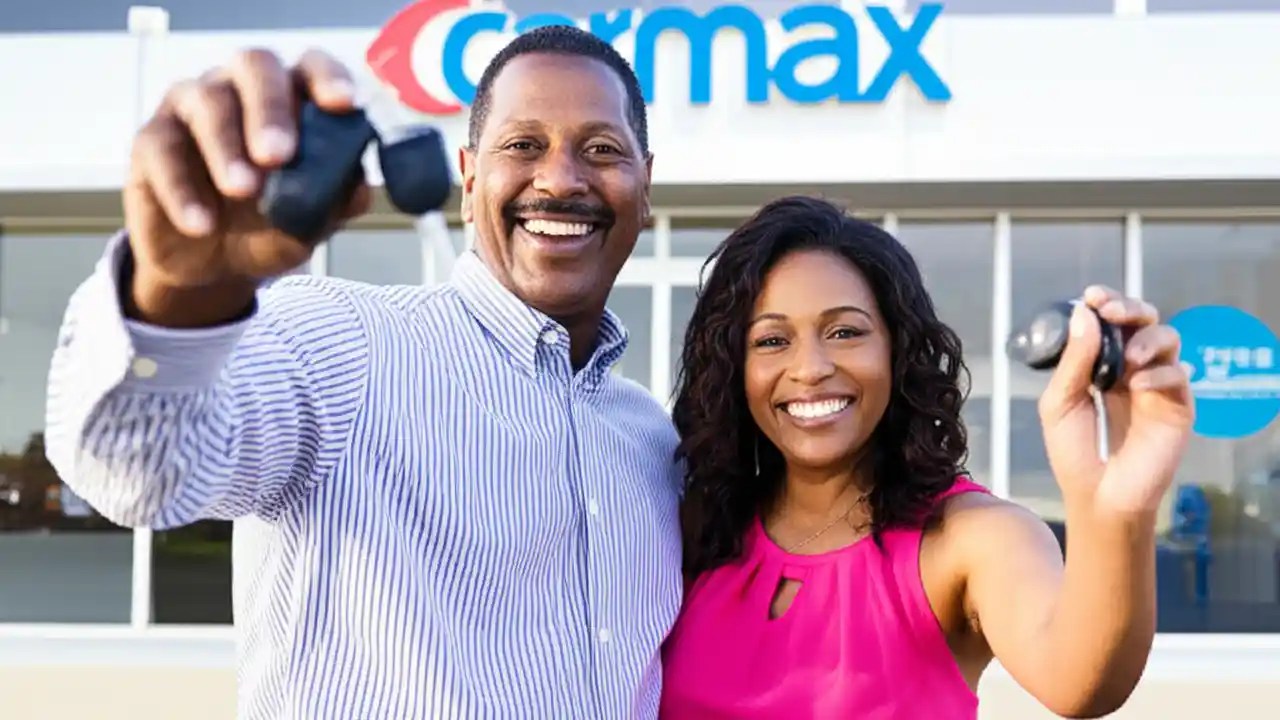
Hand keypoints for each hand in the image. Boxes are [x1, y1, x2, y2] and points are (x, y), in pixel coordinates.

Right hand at [124, 48, 370, 323]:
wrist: (214, 267)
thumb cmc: (270, 227)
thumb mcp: (310, 223)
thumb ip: (337, 201)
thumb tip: (361, 187)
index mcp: (290, 99)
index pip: (311, 67)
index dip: (328, 78)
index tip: (343, 105)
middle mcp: (240, 89)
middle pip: (254, 67)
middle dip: (269, 108)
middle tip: (279, 154)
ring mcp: (192, 109)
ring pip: (207, 102)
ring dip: (227, 148)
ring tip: (244, 190)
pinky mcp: (151, 142)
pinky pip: (161, 151)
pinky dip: (182, 189)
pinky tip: (201, 223)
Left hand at [1038, 285, 1194, 517]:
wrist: (1097, 495)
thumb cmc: (1074, 451)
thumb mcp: (1060, 402)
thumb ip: (1074, 360)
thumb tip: (1084, 315)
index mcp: (1101, 365)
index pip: (1111, 323)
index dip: (1106, 304)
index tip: (1092, 296)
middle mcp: (1132, 369)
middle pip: (1145, 321)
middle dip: (1131, 308)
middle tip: (1112, 311)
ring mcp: (1156, 386)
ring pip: (1168, 338)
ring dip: (1147, 338)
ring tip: (1126, 358)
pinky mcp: (1177, 406)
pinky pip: (1178, 374)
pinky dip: (1157, 373)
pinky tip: (1136, 387)